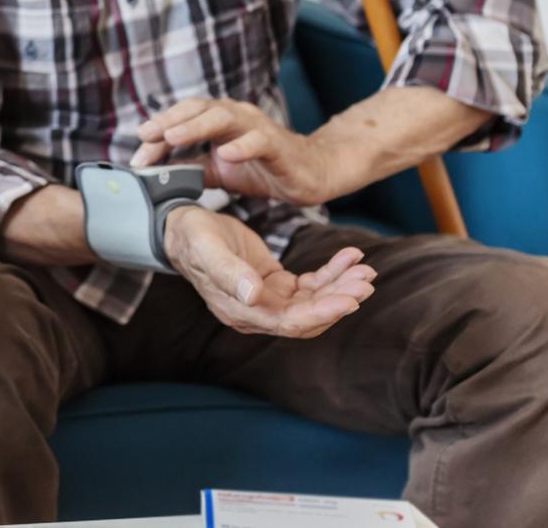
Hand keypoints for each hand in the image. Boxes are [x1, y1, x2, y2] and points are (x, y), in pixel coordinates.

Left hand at [132, 97, 338, 205]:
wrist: (308, 174)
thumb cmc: (260, 168)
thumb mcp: (218, 171)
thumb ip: (189, 168)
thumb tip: (152, 172)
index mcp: (218, 120)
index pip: (182, 118)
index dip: (159, 131)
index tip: (137, 154)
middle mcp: (235, 116)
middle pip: (198, 110)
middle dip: (169, 121)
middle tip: (145, 134)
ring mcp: (257, 127)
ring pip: (224, 118)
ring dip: (196, 126)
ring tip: (172, 137)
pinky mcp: (278, 145)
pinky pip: (259, 141)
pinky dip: (242, 146)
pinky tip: (226, 154)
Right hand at [162, 206, 375, 337]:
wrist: (181, 226)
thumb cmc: (191, 236)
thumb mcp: (206, 247)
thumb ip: (229, 272)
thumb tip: (253, 295)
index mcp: (240, 311)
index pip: (289, 322)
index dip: (322, 312)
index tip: (350, 299)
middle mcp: (257, 311)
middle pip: (308, 316)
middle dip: (340, 299)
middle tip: (366, 279)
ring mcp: (267, 299)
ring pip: (313, 301)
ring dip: (341, 286)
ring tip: (365, 268)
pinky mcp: (274, 284)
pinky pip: (310, 284)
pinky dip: (331, 272)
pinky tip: (349, 256)